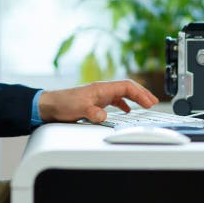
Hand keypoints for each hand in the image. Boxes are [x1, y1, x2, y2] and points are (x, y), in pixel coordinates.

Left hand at [38, 80, 158, 122]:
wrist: (50, 105)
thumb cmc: (63, 104)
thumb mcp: (79, 110)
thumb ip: (93, 113)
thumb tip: (104, 116)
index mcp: (101, 88)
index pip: (126, 86)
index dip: (140, 93)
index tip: (150, 102)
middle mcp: (102, 90)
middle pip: (127, 88)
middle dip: (142, 94)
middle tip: (154, 102)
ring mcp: (99, 95)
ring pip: (122, 94)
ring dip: (135, 99)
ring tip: (145, 105)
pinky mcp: (95, 102)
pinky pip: (115, 100)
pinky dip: (124, 104)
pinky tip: (126, 111)